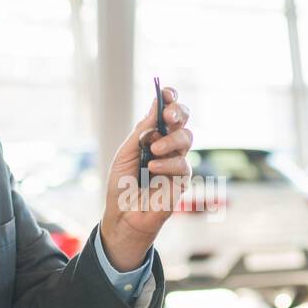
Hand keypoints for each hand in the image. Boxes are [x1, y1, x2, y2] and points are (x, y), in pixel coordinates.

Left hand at [99, 86, 192, 269]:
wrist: (123, 215)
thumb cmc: (121, 185)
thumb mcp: (126, 153)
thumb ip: (142, 131)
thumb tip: (155, 105)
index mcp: (153, 136)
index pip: (166, 112)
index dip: (170, 100)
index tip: (167, 93)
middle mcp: (168, 146)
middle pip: (182, 120)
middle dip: (178, 113)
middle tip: (168, 116)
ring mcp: (177, 162)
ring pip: (186, 138)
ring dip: (170, 140)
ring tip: (153, 150)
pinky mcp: (183, 180)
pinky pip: (183, 164)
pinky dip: (167, 163)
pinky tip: (153, 169)